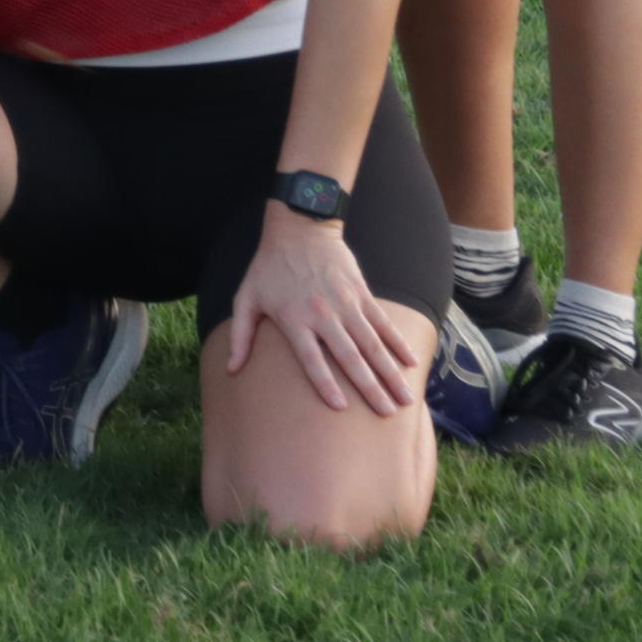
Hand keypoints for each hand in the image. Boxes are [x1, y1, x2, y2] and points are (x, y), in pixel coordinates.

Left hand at [221, 212, 431, 417]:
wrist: (299, 227)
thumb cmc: (268, 267)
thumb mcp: (246, 297)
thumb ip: (240, 335)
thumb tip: (231, 369)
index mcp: (293, 319)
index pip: (311, 359)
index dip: (325, 383)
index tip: (340, 407)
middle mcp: (322, 314)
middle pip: (349, 357)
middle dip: (370, 387)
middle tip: (386, 413)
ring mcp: (345, 303)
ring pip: (372, 344)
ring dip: (390, 372)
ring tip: (404, 397)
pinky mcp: (361, 293)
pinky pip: (382, 323)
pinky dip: (397, 343)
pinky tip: (411, 363)